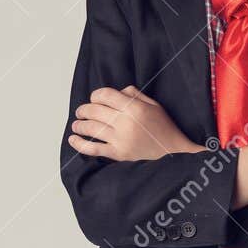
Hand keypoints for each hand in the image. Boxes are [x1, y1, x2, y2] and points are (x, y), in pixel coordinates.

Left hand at [69, 86, 199, 161]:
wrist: (173, 152)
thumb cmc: (163, 128)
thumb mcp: (153, 105)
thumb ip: (133, 95)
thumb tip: (114, 93)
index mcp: (134, 108)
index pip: (105, 95)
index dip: (95, 95)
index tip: (94, 99)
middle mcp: (126, 123)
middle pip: (95, 111)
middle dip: (84, 109)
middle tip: (81, 112)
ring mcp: (121, 140)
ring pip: (91, 128)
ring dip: (79, 124)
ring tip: (77, 124)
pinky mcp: (119, 154)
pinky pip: (93, 148)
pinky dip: (80, 143)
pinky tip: (73, 139)